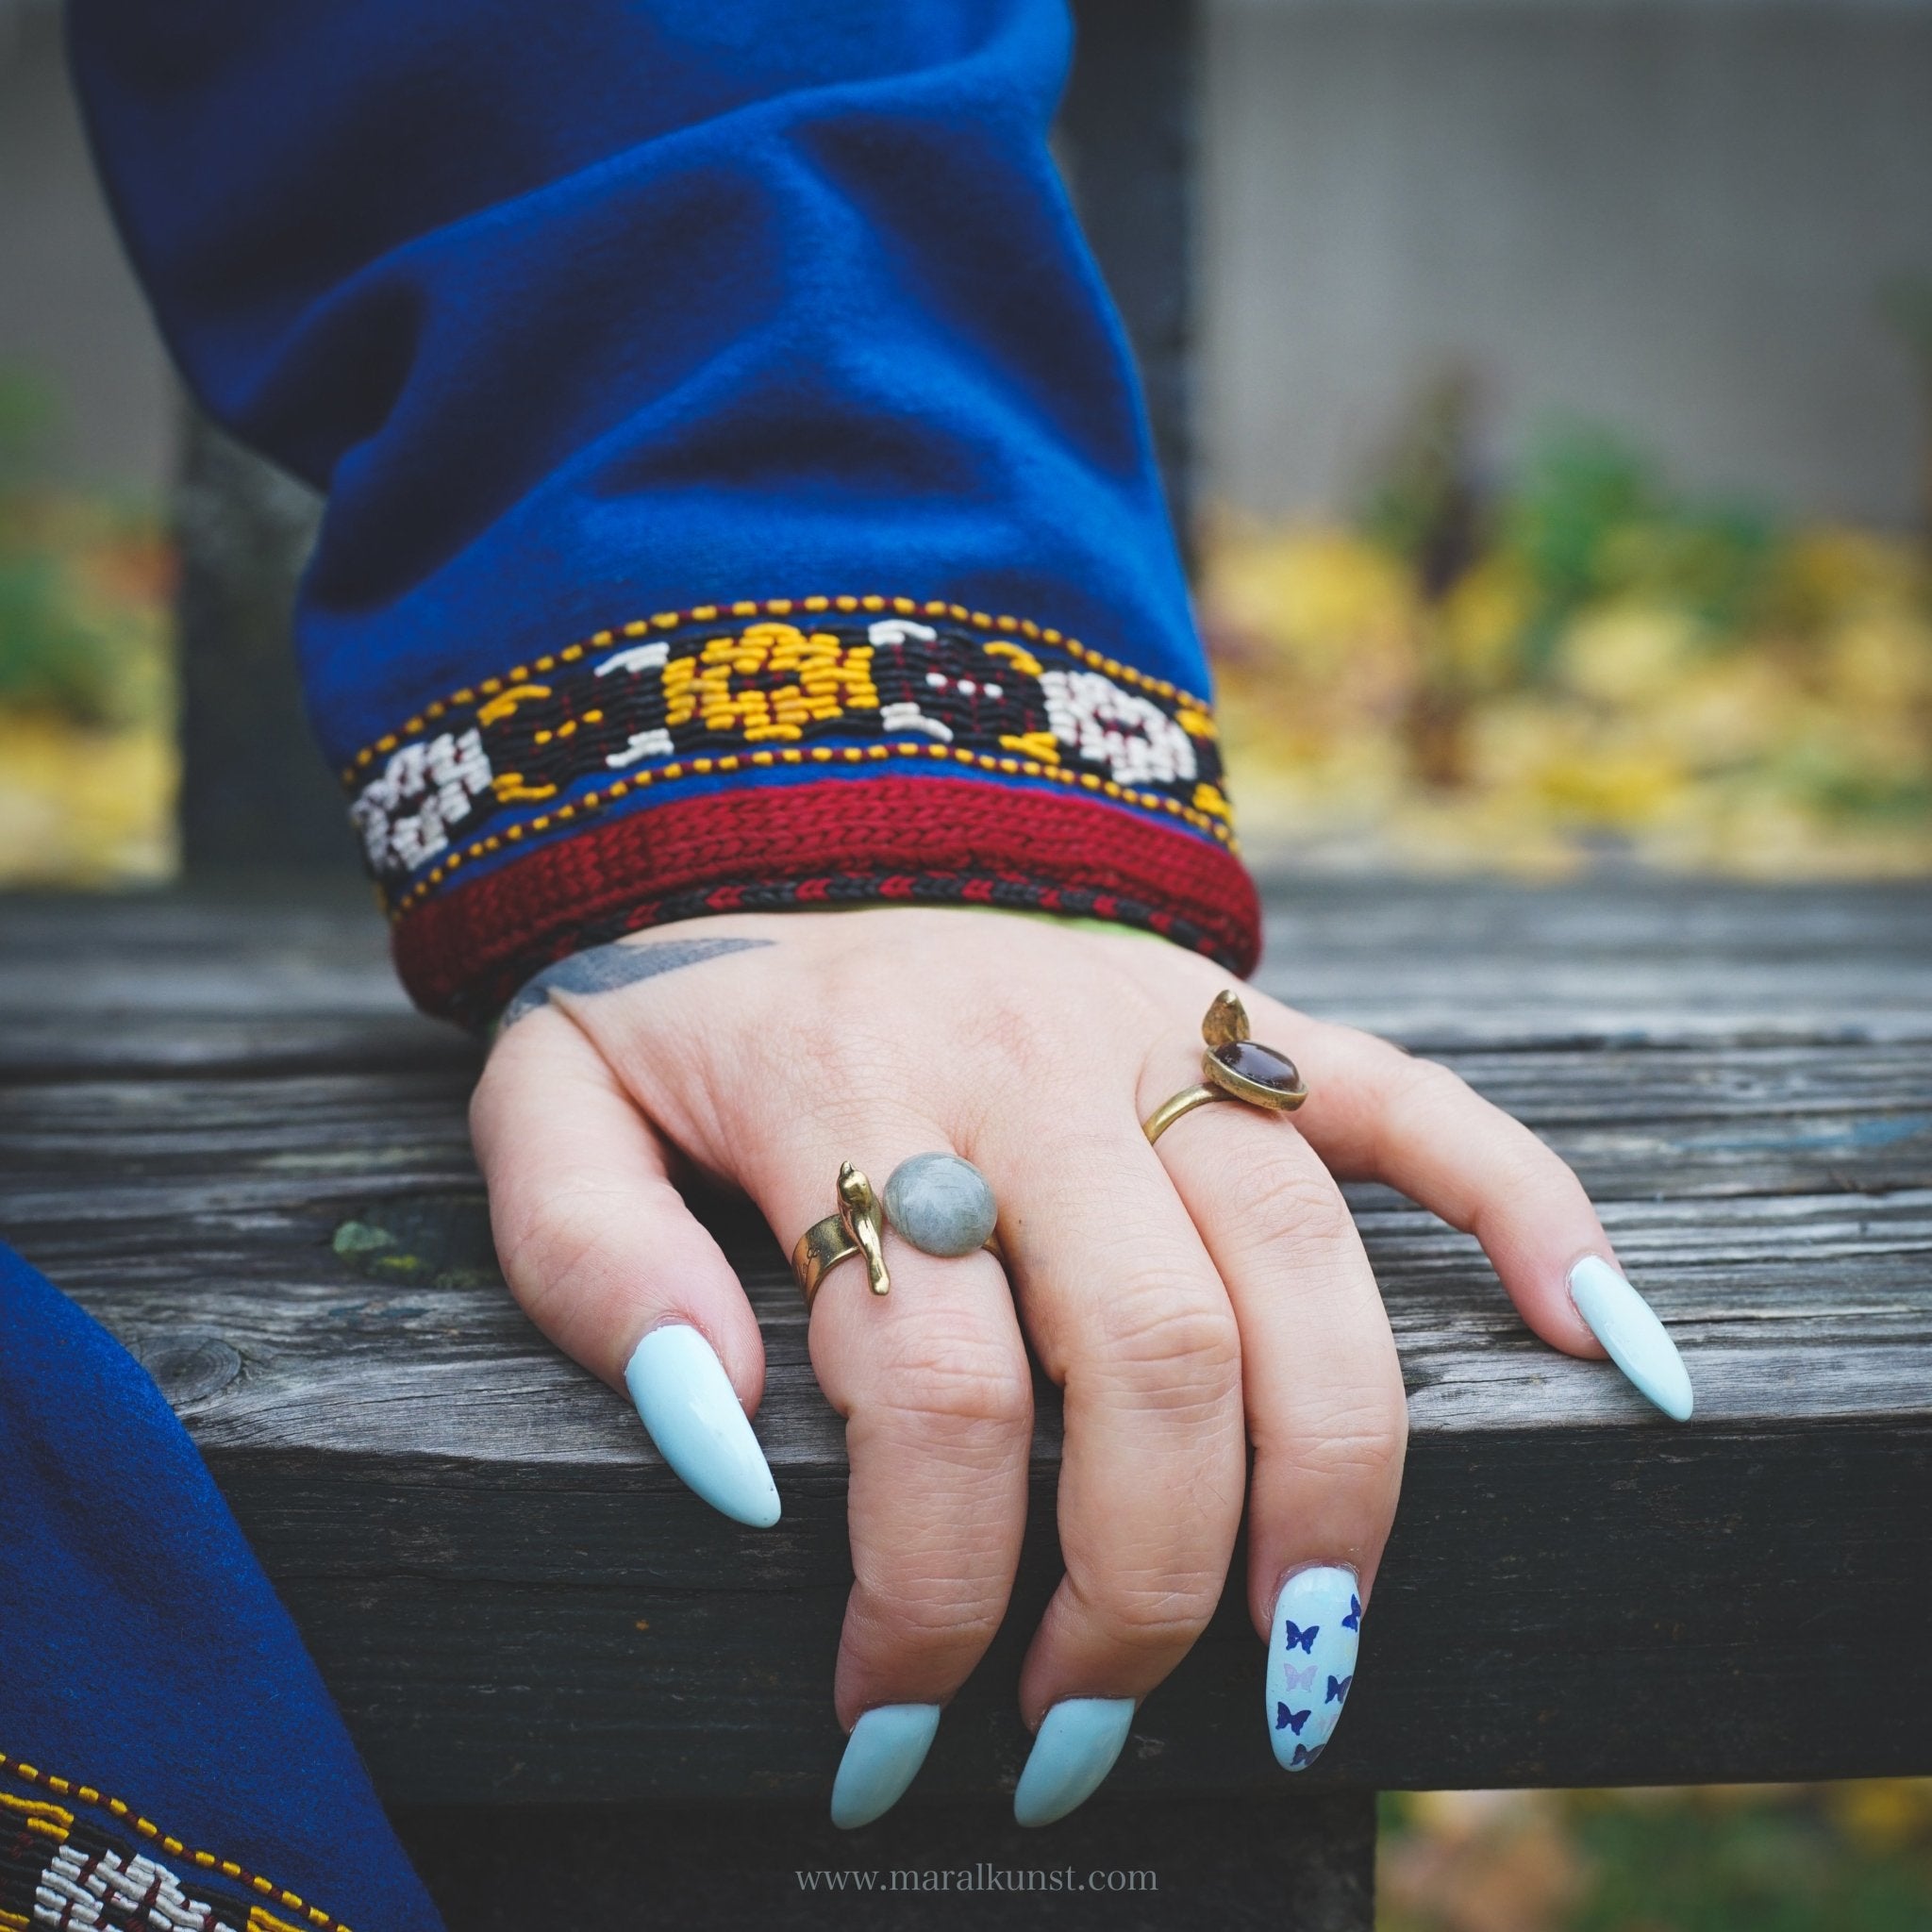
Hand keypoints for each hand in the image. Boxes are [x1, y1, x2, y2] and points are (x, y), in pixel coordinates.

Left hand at [469, 908, 1689, 1826]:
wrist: (788, 812)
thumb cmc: (676, 998)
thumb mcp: (552, 1103)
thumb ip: (587, 1260)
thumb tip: (719, 1441)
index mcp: (850, 1086)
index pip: (930, 1391)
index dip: (926, 1592)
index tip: (889, 1725)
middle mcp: (1035, 1056)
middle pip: (1150, 1361)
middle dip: (1136, 1594)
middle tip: (1081, 1729)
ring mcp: (1167, 1025)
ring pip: (1304, 1277)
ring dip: (1330, 1496)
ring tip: (1304, 1663)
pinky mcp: (1249, 1011)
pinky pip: (1421, 1101)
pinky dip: (1530, 1211)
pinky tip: (1603, 1347)